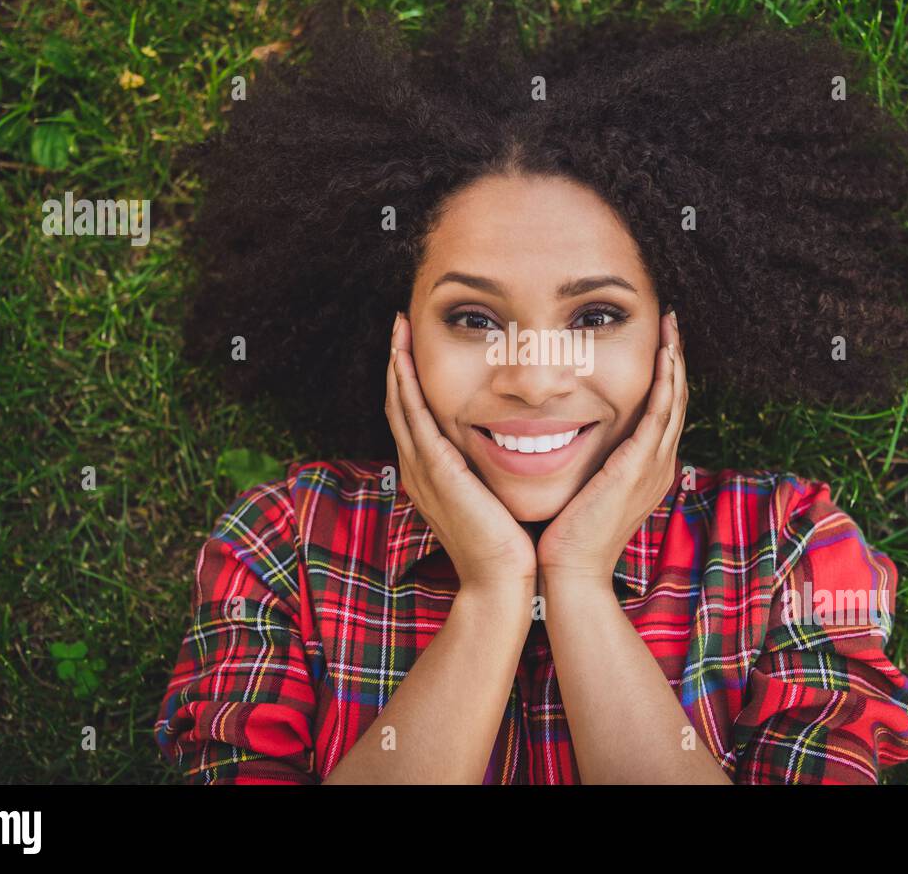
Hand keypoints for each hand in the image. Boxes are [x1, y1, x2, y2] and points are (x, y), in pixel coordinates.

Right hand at [386, 311, 536, 589]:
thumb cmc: (506, 547)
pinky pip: (413, 417)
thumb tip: (510, 452)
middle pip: (399, 404)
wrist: (501, 582)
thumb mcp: (492, 501)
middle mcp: (418, 469)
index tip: (416, 347)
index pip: (415, 417)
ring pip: (400, 405)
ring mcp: (421, 469)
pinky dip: (405, 385)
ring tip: (399, 328)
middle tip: (400, 324)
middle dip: (397, 363)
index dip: (411, 381)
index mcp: (431, 475)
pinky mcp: (434, 470)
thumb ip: (489, 475)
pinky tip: (404, 359)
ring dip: (396, 364)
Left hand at [536, 308, 686, 588]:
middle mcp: (658, 464)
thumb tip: (562, 439)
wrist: (570, 573)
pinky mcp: (640, 467)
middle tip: (670, 322)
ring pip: (674, 400)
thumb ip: (585, 463)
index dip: (662, 375)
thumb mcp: (583, 490)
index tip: (656, 342)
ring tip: (671, 327)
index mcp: (646, 469)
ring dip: (674, 360)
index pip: (661, 411)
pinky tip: (663, 355)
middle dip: (674, 358)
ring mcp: (653, 466)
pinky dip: (665, 382)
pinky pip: (660, 414)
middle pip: (675, 399)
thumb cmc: (567, 536)